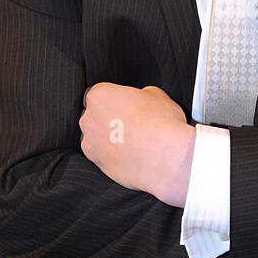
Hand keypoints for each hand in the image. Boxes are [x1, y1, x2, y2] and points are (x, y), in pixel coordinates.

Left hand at [79, 82, 195, 206]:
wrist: (167, 157)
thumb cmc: (162, 124)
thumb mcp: (157, 94)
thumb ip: (141, 94)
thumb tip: (142, 100)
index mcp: (100, 95)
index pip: (102, 93)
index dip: (119, 99)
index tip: (130, 105)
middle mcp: (89, 119)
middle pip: (96, 116)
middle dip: (111, 119)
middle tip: (134, 123)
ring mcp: (91, 144)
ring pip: (98, 138)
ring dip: (111, 139)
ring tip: (136, 142)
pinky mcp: (98, 164)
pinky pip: (104, 157)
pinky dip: (115, 157)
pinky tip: (134, 156)